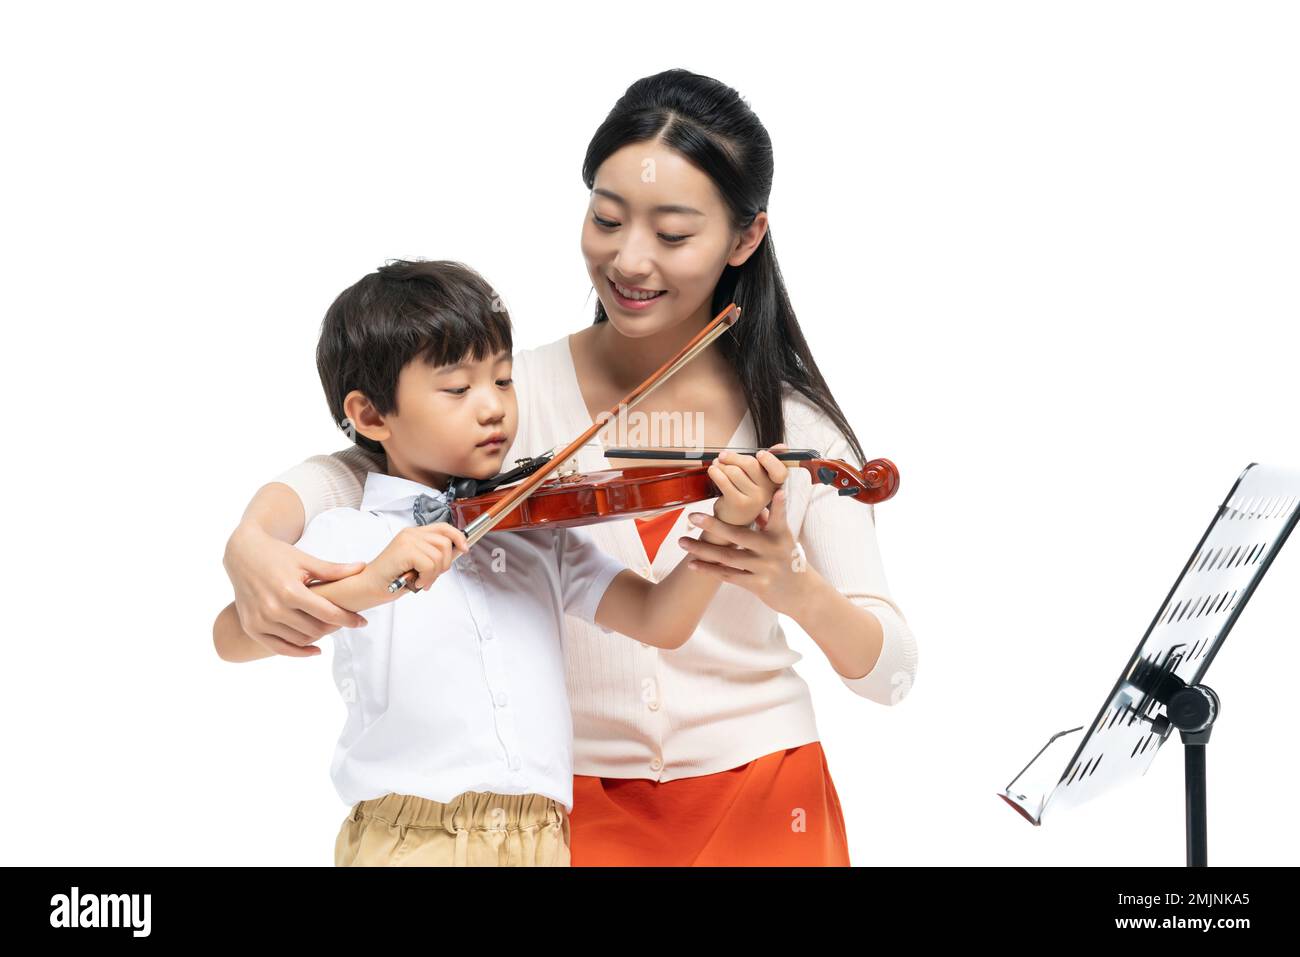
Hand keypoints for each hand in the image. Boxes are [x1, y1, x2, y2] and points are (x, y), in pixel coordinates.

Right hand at [223, 522, 369, 657]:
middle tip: (345, 622)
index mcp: (290, 591)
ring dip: (318, 638)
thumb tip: (362, 568)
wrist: (242, 554)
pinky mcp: (251, 627)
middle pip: (315, 630)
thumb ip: (333, 570)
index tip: (362, 622)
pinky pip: (278, 648)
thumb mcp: (305, 560)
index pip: (327, 613)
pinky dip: (298, 652)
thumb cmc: (277, 555)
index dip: (348, 619)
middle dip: (334, 627)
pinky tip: (315, 649)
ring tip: (330, 629)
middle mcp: (273, 609)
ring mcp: (260, 620)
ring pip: (299, 641)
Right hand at [361, 523, 467, 596]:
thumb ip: (433, 556)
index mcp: (414, 534)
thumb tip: (457, 552)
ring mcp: (407, 540)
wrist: (367, 586)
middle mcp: (411, 533)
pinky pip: (429, 564)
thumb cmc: (391, 579)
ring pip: (439, 556)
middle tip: (431, 576)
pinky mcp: (404, 550)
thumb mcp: (417, 565)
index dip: (458, 537)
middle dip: (445, 564)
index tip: (465, 549)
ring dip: (434, 574)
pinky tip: (415, 581)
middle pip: (445, 542)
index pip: (444, 527)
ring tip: (421, 580)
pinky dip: (427, 577)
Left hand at [677, 486, 818, 616]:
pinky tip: (693, 564)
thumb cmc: (789, 560)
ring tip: (682, 542)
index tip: (778, 491)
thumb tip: (757, 504)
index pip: (779, 516)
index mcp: (781, 535)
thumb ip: (770, 521)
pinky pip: (728, 576)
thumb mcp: (785, 539)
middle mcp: (772, 550)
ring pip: (728, 558)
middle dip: (714, 525)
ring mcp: (764, 568)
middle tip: (692, 516)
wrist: (802, 593)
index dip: (779, 504)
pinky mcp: (758, 585)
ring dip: (703, 549)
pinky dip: (710, 570)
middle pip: (739, 535)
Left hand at [709, 444, 788, 526]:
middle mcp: (768, 492)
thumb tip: (782, 446)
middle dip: (732, 457)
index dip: (770, 460)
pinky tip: (713, 472)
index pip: (780, 470)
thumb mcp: (757, 477)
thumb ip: (768, 461)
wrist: (732, 518)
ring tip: (716, 467)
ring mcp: (754, 499)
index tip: (760, 454)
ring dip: (720, 465)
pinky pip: (723, 480)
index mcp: (775, 483)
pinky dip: (715, 472)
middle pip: (750, 463)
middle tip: (722, 457)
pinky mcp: (738, 503)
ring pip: (733, 471)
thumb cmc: (744, 491)